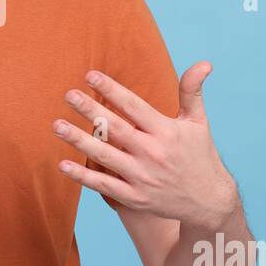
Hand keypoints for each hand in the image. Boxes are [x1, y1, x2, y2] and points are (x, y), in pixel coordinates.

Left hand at [52, 62, 236, 228]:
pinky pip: (104, 186)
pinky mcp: (135, 198)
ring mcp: (142, 177)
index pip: (134, 106)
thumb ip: (191, 91)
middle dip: (90, 110)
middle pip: (115, 128)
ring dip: (79, 141)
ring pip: (104, 156)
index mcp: (166, 132)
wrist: (209, 202)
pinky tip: (63, 165)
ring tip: (57, 126)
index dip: (112, 90)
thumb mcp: (197, 122)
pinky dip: (83, 177)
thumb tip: (203, 63)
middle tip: (68, 95)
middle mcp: (153, 153)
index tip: (90, 75)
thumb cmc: (199, 155)